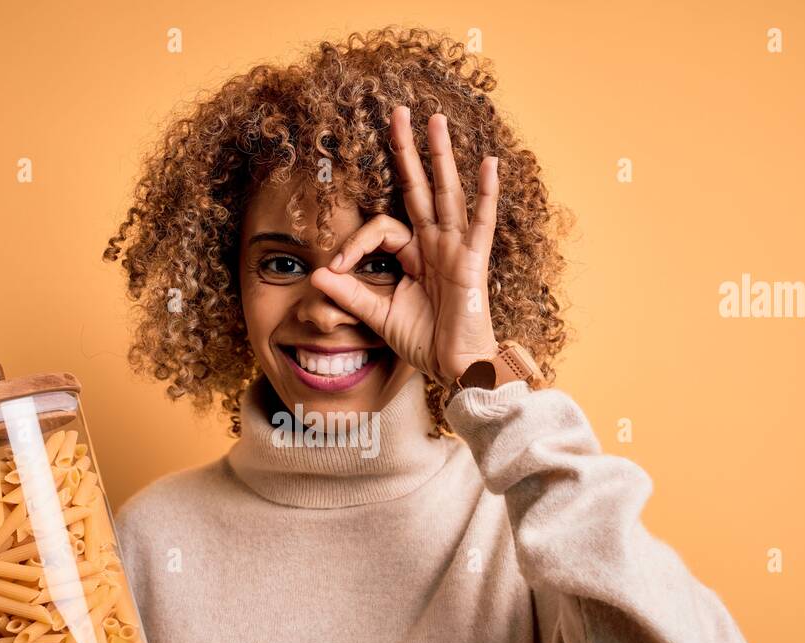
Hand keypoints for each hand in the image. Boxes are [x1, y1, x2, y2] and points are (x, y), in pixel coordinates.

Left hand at [311, 105, 499, 387]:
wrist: (456, 369)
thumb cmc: (426, 344)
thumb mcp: (378, 317)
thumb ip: (350, 294)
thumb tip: (316, 273)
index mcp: (414, 256)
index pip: (382, 227)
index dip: (355, 242)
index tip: (338, 268)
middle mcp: (436, 245)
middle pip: (419, 188)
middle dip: (407, 151)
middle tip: (397, 112)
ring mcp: (456, 249)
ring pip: (446, 194)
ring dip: (441, 156)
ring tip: (434, 120)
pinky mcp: (473, 262)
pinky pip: (480, 223)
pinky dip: (485, 194)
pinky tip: (487, 164)